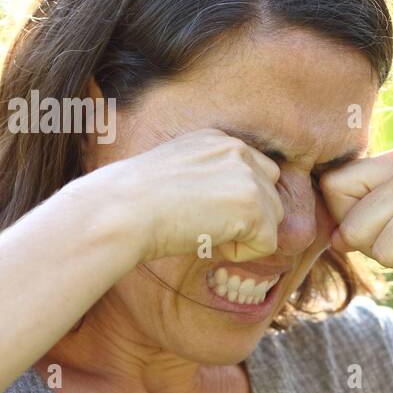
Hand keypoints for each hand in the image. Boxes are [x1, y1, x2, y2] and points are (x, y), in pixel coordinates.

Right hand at [81, 129, 284, 264]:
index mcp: (217, 139)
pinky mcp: (253, 206)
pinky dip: (242, 253)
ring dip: (243, 236)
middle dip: (248, 219)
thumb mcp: (176, 174)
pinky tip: (210, 240)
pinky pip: (268, 244)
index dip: (237, 202)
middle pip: (271, 195)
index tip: (202, 211)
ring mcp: (248, 176)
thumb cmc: (134, 202)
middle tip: (204, 224)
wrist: (120, 211)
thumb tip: (234, 209)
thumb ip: (212, 178)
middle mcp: (237, 150)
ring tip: (204, 230)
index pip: (256, 172)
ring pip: (272, 220)